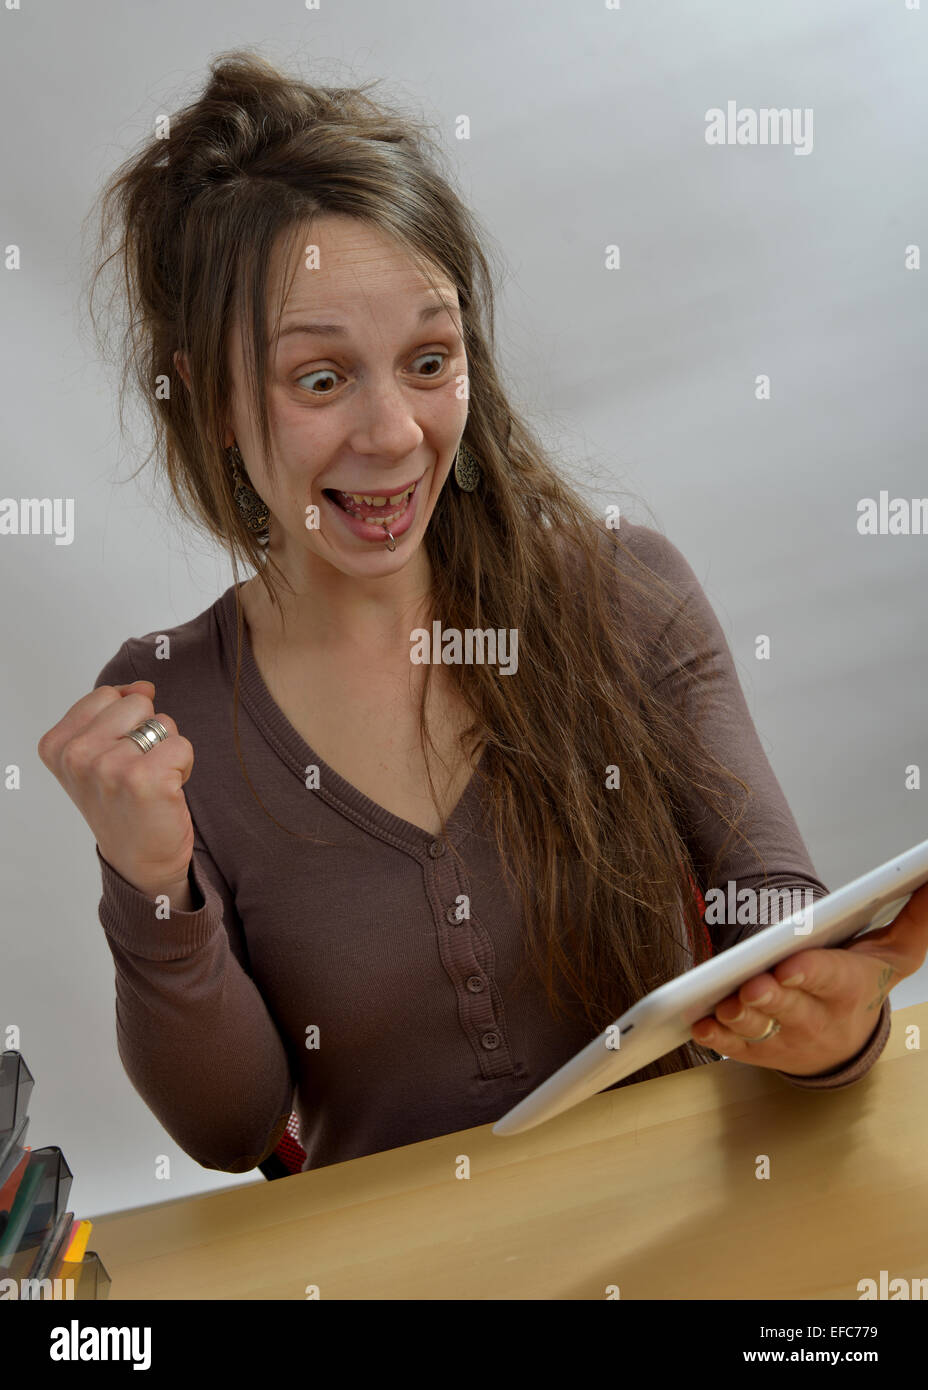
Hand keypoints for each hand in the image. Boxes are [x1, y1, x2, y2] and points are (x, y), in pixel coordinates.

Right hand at [37, 679, 195, 900]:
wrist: (139, 862)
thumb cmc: (121, 804)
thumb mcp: (98, 754)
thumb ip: (112, 711)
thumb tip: (143, 687)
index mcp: (57, 745)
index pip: (107, 696)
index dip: (124, 724)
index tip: (116, 759)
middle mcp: (77, 755)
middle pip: (137, 703)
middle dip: (147, 732)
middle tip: (138, 773)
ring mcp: (109, 767)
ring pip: (162, 722)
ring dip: (167, 750)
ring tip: (152, 782)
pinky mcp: (145, 780)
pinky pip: (182, 745)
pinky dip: (184, 766)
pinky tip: (167, 792)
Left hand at [690, 880, 927, 1075]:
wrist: (848, 1043)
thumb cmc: (865, 984)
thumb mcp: (898, 953)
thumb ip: (918, 917)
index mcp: (849, 989)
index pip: (831, 979)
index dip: (810, 973)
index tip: (789, 966)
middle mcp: (819, 1018)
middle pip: (791, 1008)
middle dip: (770, 997)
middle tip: (751, 985)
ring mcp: (787, 1038)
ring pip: (760, 1029)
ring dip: (739, 1018)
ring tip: (724, 1003)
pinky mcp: (760, 1051)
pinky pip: (736, 1047)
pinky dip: (717, 1037)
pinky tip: (700, 1024)